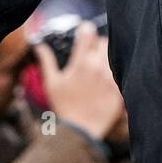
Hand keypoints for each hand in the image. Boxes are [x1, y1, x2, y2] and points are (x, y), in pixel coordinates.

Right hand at [33, 21, 124, 140]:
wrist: (80, 132)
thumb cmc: (64, 107)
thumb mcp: (52, 83)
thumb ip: (46, 61)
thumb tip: (39, 45)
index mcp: (81, 63)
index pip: (88, 32)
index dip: (85, 30)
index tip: (84, 34)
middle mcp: (98, 67)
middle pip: (104, 41)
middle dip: (99, 43)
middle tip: (93, 52)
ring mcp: (111, 78)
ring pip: (115, 55)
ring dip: (109, 56)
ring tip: (102, 66)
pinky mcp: (120, 89)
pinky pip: (123, 71)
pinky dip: (117, 71)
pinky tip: (110, 78)